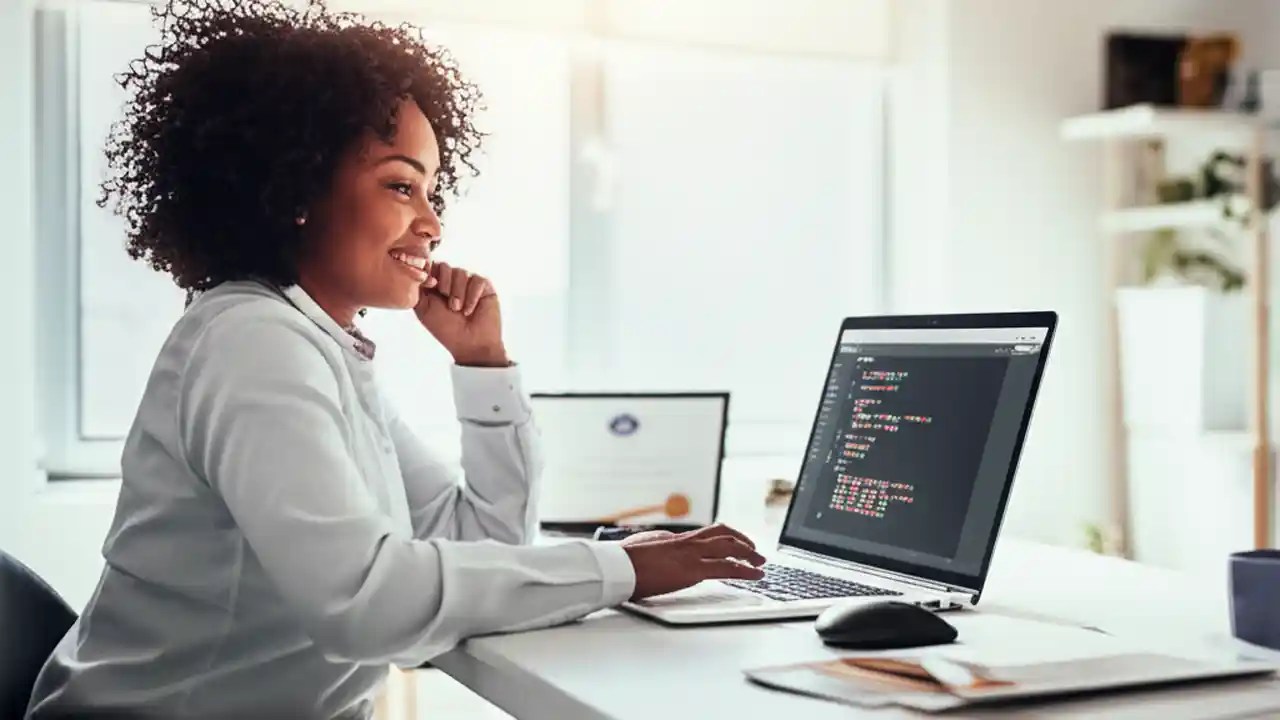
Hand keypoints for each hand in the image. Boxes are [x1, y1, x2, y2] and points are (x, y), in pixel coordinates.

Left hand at [414, 261, 508, 366]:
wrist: (469, 344)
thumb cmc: (446, 329)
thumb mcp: (423, 308)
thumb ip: (417, 288)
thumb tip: (417, 270)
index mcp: (436, 284)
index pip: (430, 266)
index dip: (429, 272)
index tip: (431, 285)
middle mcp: (452, 281)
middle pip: (444, 266)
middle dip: (444, 284)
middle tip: (448, 303)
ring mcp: (469, 282)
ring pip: (461, 272)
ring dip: (458, 294)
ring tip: (458, 310)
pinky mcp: (484, 286)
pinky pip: (477, 280)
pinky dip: (472, 297)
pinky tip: (469, 311)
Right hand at [622, 523, 766, 599]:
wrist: (617, 567)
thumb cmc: (624, 561)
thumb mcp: (644, 549)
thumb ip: (658, 547)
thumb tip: (662, 548)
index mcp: (675, 538)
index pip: (708, 534)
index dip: (725, 538)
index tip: (733, 544)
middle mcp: (687, 542)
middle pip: (724, 534)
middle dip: (743, 542)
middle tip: (754, 551)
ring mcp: (691, 554)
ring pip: (730, 548)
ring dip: (749, 554)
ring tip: (760, 562)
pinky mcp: (693, 570)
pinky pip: (727, 568)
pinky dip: (746, 570)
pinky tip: (755, 575)